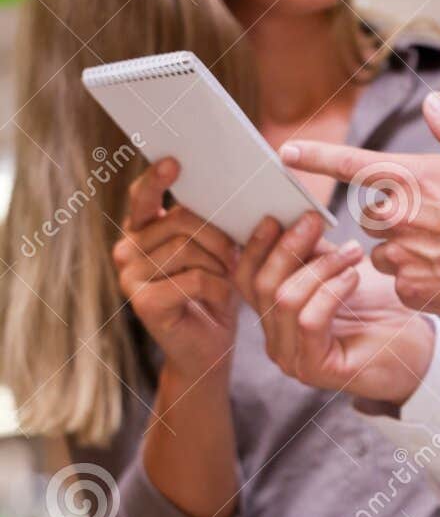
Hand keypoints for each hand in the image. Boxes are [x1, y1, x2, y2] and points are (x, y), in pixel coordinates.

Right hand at [113, 159, 238, 378]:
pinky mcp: (143, 303)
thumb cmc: (213, 299)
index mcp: (141, 233)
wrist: (207, 353)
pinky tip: (222, 298)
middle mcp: (127, 250)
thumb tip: (228, 190)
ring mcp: (130, 277)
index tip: (174, 163)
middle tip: (235, 255)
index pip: (143, 197)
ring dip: (220, 264)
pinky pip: (193, 278)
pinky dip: (218, 287)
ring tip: (229, 278)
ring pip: (187, 249)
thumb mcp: (213, 255)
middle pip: (179, 221)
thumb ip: (207, 225)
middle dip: (217, 236)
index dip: (157, 179)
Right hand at [235, 213, 434, 403]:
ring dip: (319, 267)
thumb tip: (295, 218)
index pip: (245, 277)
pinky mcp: (315, 369)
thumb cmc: (380, 310)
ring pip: (284, 299)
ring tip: (352, 252)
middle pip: (261, 284)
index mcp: (275, 315)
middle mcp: (276, 340)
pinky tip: (354, 278)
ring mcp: (292, 358)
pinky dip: (331, 291)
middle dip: (288, 246)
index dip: (256, 244)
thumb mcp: (338, 270)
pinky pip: (309, 320)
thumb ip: (311, 253)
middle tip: (315, 219)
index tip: (279, 213)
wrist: (417, 350)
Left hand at [280, 92, 439, 316]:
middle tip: (438, 218)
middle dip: (396, 215)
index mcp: (410, 178)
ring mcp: (402, 257)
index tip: (286, 152)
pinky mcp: (412, 291)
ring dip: (404, 249)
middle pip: (374, 214)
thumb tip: (431, 102)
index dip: (315, 156)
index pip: (349, 163)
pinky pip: (401, 282)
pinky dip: (417, 279)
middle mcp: (397, 218)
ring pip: (384, 251)